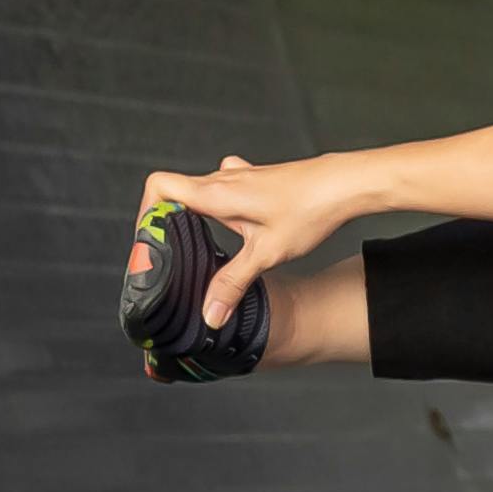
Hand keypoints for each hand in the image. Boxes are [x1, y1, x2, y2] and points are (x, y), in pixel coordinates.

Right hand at [136, 147, 366, 334]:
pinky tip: (230, 229)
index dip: (147, 212)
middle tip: (170, 256)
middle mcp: (222, 180)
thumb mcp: (266, 254)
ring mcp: (239, 177)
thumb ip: (233, 284)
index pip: (159, 186)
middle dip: (165, 224)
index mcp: (216, 193)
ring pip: (198, 192)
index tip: (152, 241)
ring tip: (194, 249)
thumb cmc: (308, 210)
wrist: (345, 184)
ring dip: (190, 216)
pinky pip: (221, 190)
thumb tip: (209, 314)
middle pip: (174, 194)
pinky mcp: (255, 181)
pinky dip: (215, 208)